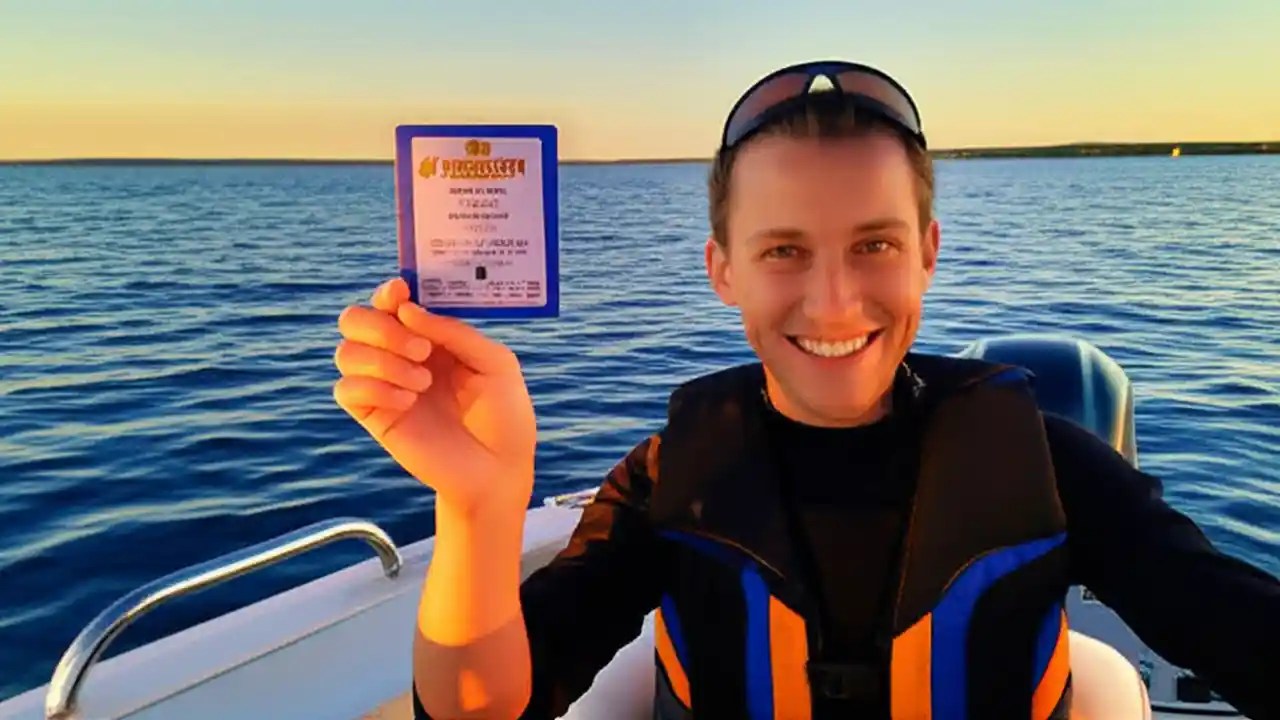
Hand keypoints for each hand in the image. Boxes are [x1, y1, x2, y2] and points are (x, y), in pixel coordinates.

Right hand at [333, 278, 535, 514]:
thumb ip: (453, 332)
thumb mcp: (494, 362)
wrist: (498, 469)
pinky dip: (375, 388)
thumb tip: (406, 310)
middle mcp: (400, 356)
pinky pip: (346, 390)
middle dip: (381, 326)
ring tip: (422, 383)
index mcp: (429, 336)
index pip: (390, 303)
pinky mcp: (374, 417)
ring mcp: (384, 385)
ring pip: (345, 353)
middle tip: (421, 350)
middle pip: (354, 320)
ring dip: (383, 360)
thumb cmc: (503, 414)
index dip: (388, 292)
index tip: (400, 292)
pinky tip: (408, 402)